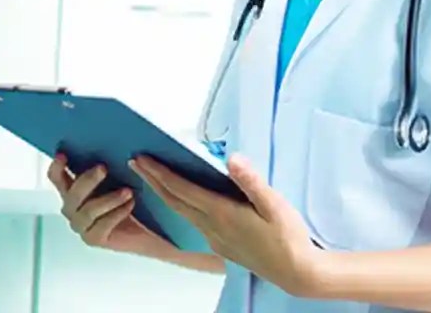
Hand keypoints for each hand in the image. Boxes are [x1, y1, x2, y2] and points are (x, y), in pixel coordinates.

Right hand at [46, 154, 171, 257]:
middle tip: (104, 168)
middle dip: (87, 180)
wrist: (144, 226)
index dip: (57, 166)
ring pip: (88, 211)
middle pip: (72, 194)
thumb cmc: (127, 195)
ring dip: (109, 199)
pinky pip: (101, 226)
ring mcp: (81, 225)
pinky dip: (117, 213)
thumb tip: (107, 144)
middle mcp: (72, 207)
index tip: (63, 154)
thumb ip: (106, 164)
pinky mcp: (93, 239)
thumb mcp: (117, 176)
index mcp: (72, 188)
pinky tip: (130, 205)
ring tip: (128, 191)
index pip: (56, 177)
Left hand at [131, 153, 320, 295]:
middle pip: (174, 200)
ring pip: (181, 212)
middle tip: (135, 163)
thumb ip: (251, 181)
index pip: (182, 189)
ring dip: (164, 193)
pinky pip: (193, 221)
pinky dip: (180, 206)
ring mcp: (215, 238)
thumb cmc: (288, 237)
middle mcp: (212, 227)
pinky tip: (183, 201)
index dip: (160, 172)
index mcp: (222, 213)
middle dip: (152, 180)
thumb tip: (232, 159)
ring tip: (152, 178)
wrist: (296, 272)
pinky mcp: (222, 245)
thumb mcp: (274, 204)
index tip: (142, 158)